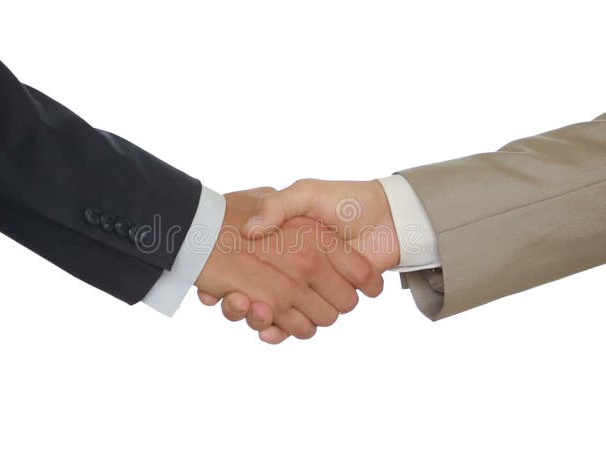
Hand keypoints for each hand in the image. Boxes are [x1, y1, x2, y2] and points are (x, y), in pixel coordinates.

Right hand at [195, 187, 382, 339]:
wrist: (387, 217)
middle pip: (252, 294)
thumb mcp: (305, 193)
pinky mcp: (318, 305)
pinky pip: (290, 326)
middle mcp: (289, 269)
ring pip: (267, 314)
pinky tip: (264, 324)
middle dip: (241, 300)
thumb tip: (249, 231)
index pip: (243, 265)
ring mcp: (301, 289)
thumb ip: (278, 206)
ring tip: (242, 303)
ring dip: (253, 315)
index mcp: (280, 243)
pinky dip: (275, 331)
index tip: (218, 274)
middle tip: (232, 294)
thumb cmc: (346, 202)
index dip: (228, 273)